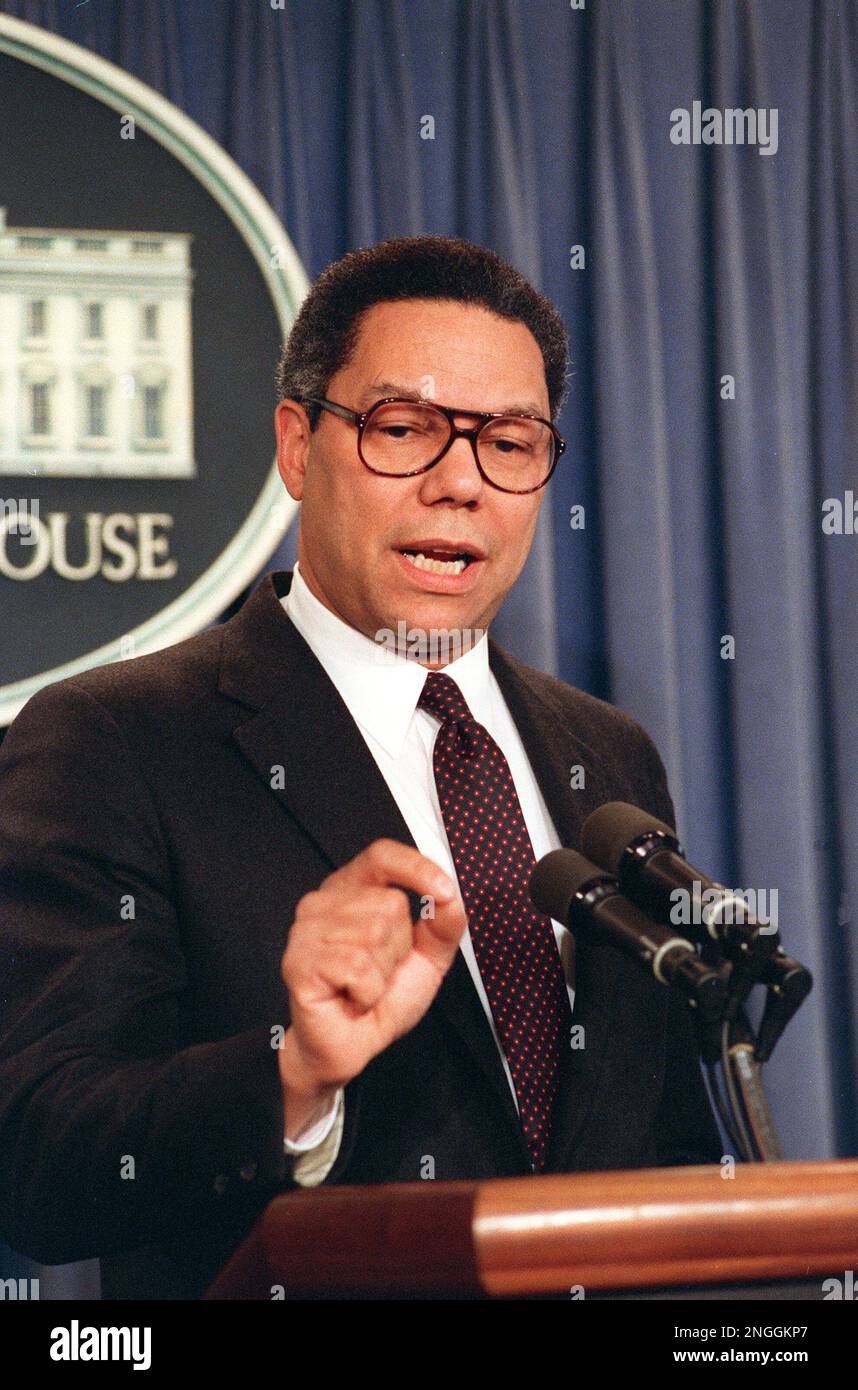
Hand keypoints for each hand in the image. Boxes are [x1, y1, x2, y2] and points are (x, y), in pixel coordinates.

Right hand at [278, 839, 465, 1129]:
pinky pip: (357, 966)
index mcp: (352, 890)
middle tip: (379, 971)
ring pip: (375, 934)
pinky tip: (352, 999)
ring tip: (364, 986)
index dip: (416, 867)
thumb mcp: (426, 959)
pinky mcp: (298, 962)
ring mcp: (306, 930)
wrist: (349, 1047)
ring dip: (382, 973)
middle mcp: (323, 901)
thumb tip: (452, 897)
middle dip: (399, 947)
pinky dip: (367, 992)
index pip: (382, 855)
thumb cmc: (380, 999)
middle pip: (389, 903)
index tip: (445, 890)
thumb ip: (443, 926)